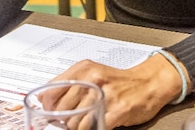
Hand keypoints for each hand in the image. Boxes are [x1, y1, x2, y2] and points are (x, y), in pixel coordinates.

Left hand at [46, 56, 181, 128]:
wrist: (149, 83)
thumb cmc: (119, 80)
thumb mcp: (91, 74)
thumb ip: (69, 83)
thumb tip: (45, 96)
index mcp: (83, 70)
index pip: (53, 89)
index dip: (48, 104)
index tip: (48, 111)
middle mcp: (93, 80)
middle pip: (63, 108)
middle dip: (62, 118)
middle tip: (67, 120)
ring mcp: (105, 96)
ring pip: (76, 120)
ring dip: (76, 127)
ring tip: (82, 123)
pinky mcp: (117, 111)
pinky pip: (94, 127)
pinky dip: (91, 129)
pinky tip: (94, 125)